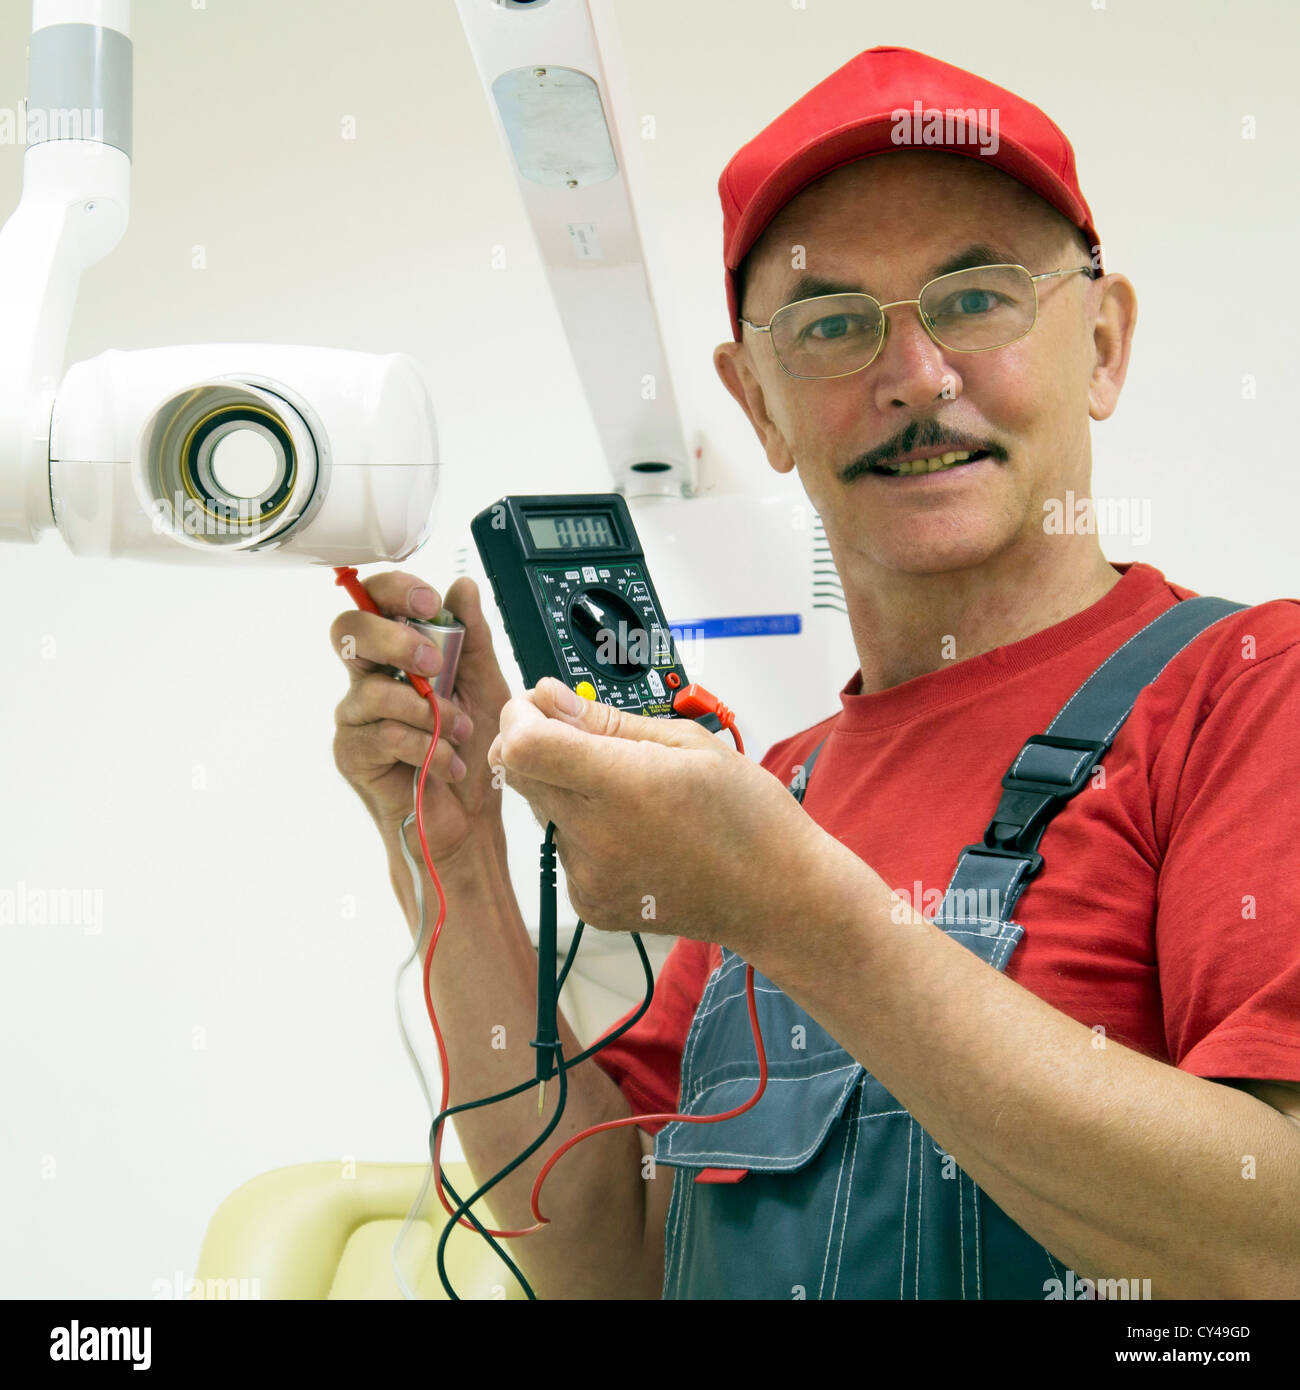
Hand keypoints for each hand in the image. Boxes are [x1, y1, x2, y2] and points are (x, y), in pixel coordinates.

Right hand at [331, 570, 511, 862]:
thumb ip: (472, 639)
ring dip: (429, 712)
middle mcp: (370, 679)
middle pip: (350, 631)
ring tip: (460, 733)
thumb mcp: (485, 687)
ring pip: (374, 690)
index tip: (430, 603)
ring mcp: (357, 717)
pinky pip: (384, 735)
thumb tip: (462, 587)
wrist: (471, 821)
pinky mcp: (354, 754)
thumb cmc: (473, 755)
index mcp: (398, 655)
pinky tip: (446, 763)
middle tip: (436, 664)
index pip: (375, 602)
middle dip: (396, 640)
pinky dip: (426, 748)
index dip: (395, 592)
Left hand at [486, 677, 840, 953]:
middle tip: (586, 737)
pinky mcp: (591, 904)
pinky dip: (583, 830)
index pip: (523, 746)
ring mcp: (590, 878)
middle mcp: (598, 838)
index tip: (538, 705)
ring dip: (563, 788)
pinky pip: (562, 849)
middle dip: (537, 744)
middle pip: (519, 775)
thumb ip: (606, 721)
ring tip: (628, 793)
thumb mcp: (688, 743)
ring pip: (541, 810)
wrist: (776, 894)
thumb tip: (549, 697)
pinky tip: (632, 831)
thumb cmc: (747, 816)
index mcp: (625, 787)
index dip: (518, 716)